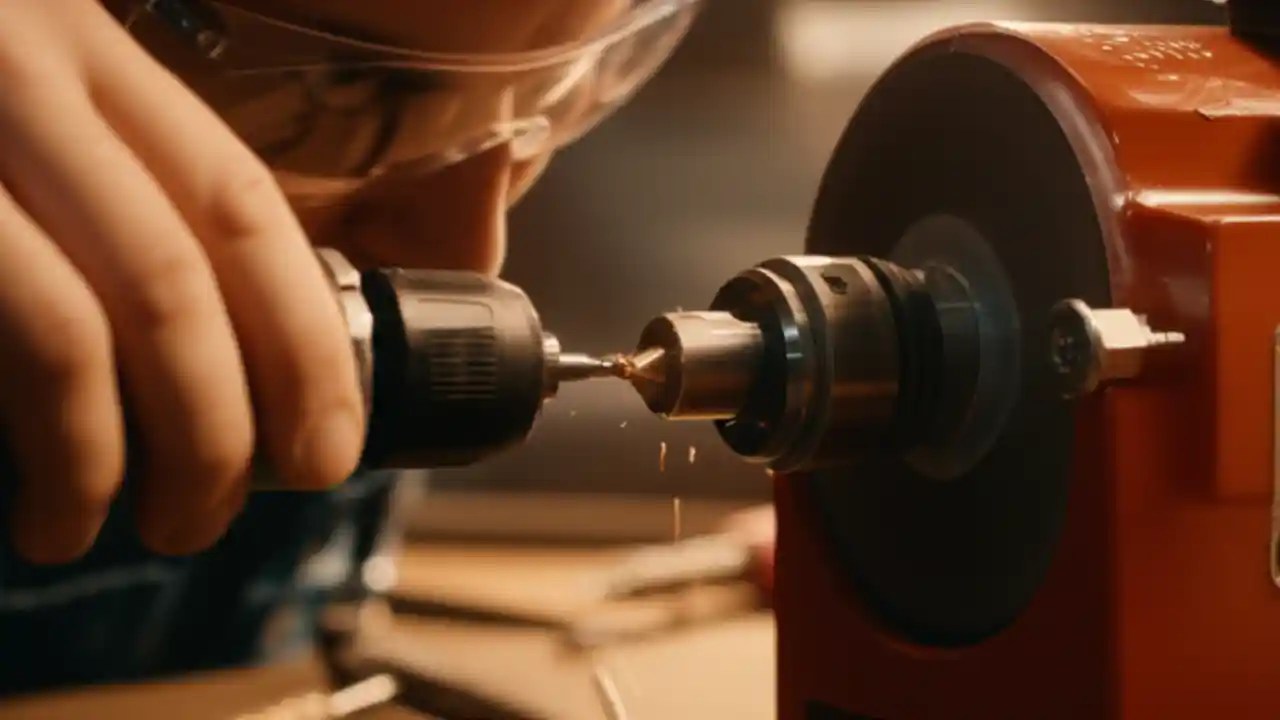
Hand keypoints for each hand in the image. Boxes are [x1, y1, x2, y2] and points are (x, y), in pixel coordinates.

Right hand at [0, 0, 363, 561]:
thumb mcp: (34, 118)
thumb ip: (116, 196)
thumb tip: (240, 363)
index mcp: (84, 50)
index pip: (243, 207)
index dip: (304, 346)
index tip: (326, 451)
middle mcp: (11, 72)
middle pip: (173, 284)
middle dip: (213, 435)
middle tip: (206, 521)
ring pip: (63, 330)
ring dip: (96, 465)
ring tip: (84, 532)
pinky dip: (17, 437)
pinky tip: (13, 492)